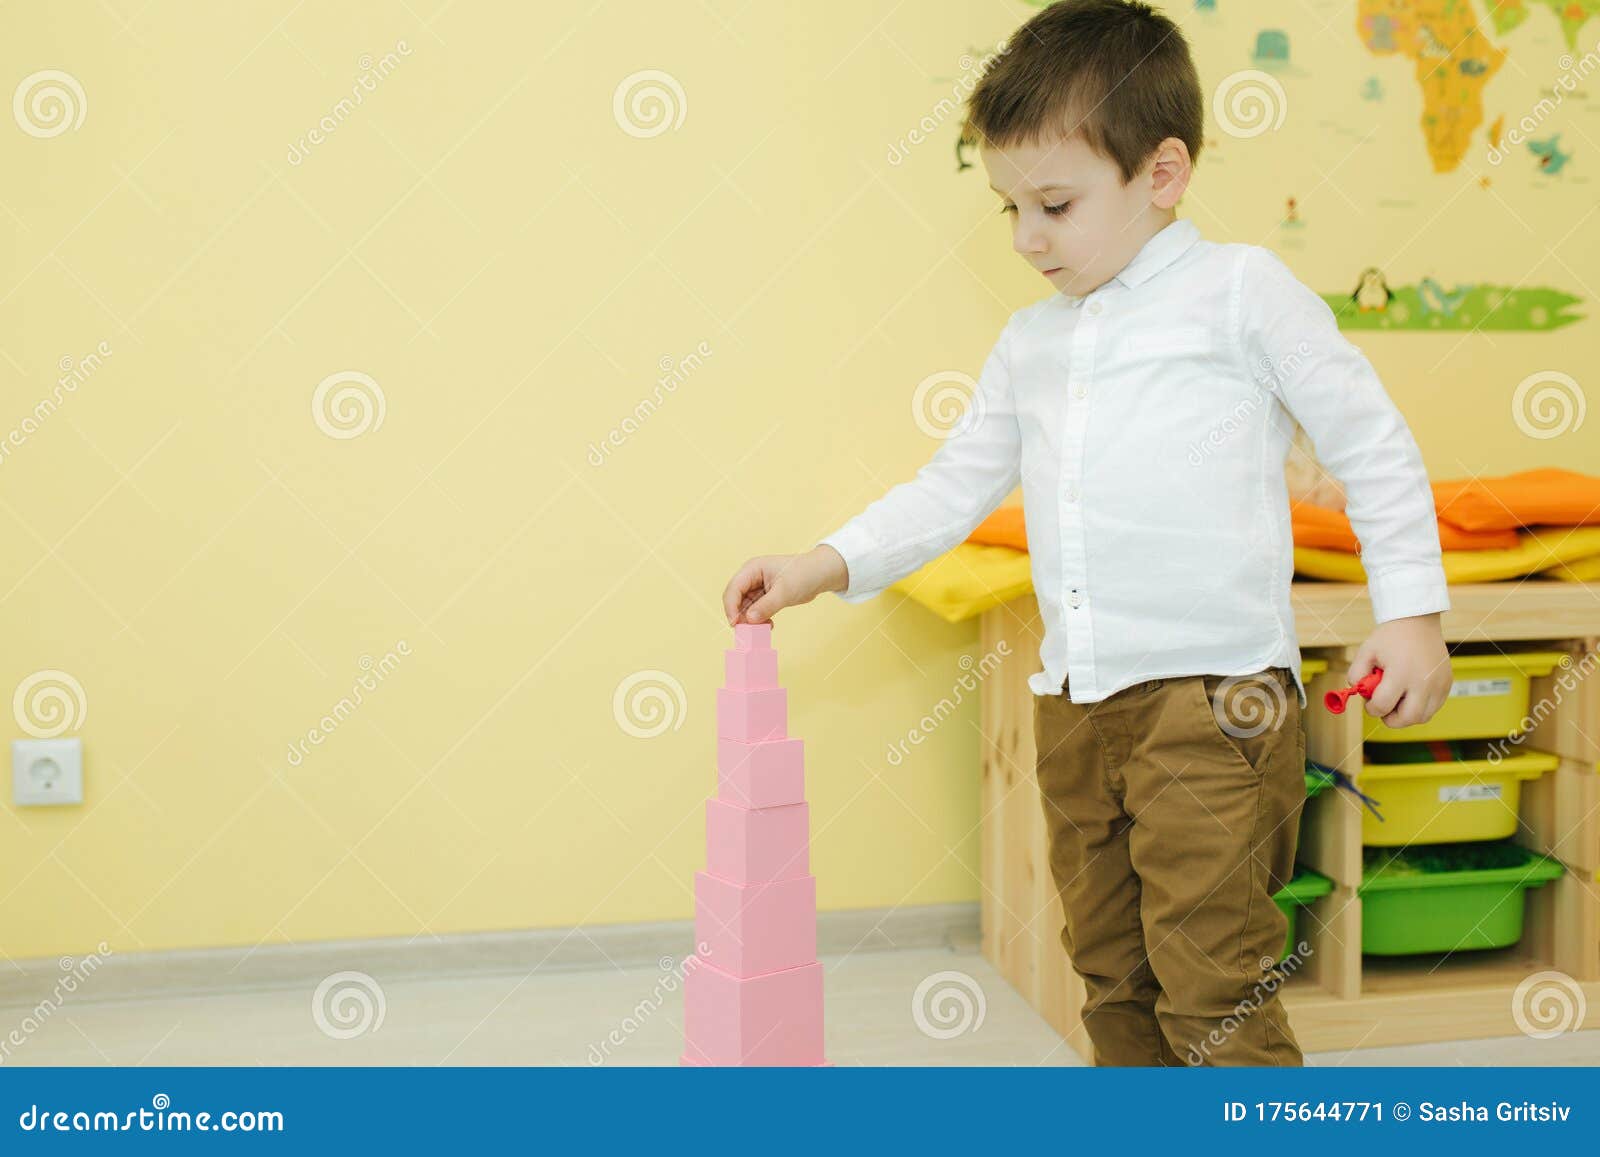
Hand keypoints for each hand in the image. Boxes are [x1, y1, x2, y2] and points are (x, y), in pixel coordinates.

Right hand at [722, 546, 848, 624]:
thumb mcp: (785, 591)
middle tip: (749, 633)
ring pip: (745, 607)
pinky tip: (769, 625)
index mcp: (752, 569)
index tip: (735, 624)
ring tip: (764, 628)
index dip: (731, 607)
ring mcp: (757, 587)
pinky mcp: (765, 596)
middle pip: (736, 599)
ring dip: (751, 620)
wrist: (821, 574)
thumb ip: (766, 606)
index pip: (733, 589)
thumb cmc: (804, 575)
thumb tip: (749, 620)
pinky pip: (755, 611)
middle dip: (740, 616)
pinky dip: (760, 619)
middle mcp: (751, 577)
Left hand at [1348, 612, 1451, 730]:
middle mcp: (1424, 682)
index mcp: (1401, 673)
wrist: (1417, 621)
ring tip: (1398, 699)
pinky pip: (1434, 707)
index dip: (1372, 708)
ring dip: (1407, 715)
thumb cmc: (1390, 637)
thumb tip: (1360, 694)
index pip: (1383, 706)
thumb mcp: (1365, 651)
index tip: (1370, 702)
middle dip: (1391, 719)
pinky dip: (1421, 707)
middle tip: (1384, 708)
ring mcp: (1439, 684)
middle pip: (1407, 719)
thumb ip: (1356, 674)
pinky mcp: (1447, 683)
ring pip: (1423, 717)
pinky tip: (1411, 693)